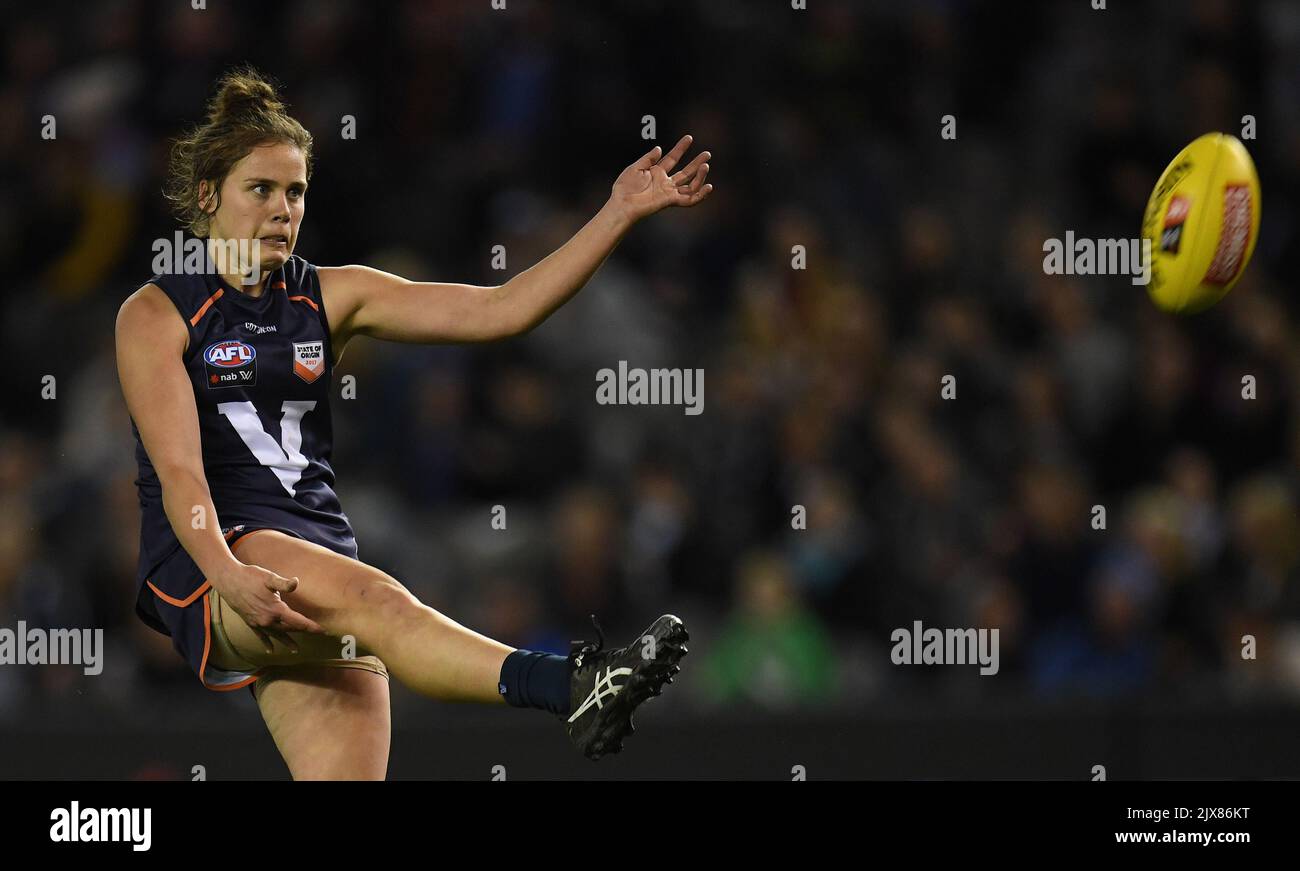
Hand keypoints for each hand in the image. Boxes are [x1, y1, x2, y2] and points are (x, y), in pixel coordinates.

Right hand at [210, 563, 326, 654]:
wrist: (229, 581)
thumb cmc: (251, 577)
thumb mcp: (270, 578)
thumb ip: (284, 583)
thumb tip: (297, 582)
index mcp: (275, 609)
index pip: (298, 621)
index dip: (311, 626)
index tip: (322, 631)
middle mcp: (267, 620)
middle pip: (289, 628)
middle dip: (302, 631)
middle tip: (315, 635)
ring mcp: (258, 623)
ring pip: (276, 635)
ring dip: (286, 641)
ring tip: (295, 650)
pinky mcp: (250, 623)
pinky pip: (260, 636)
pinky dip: (266, 643)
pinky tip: (270, 650)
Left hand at [608, 134, 713, 222]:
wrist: (622, 203)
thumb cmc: (625, 187)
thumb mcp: (636, 167)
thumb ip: (648, 159)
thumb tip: (659, 148)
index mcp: (657, 173)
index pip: (673, 158)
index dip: (681, 148)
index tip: (689, 138)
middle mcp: (665, 183)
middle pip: (686, 172)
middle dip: (697, 163)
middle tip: (707, 154)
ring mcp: (669, 192)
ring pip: (690, 185)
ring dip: (700, 176)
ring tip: (706, 166)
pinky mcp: (671, 201)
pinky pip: (689, 200)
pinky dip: (700, 195)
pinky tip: (709, 186)